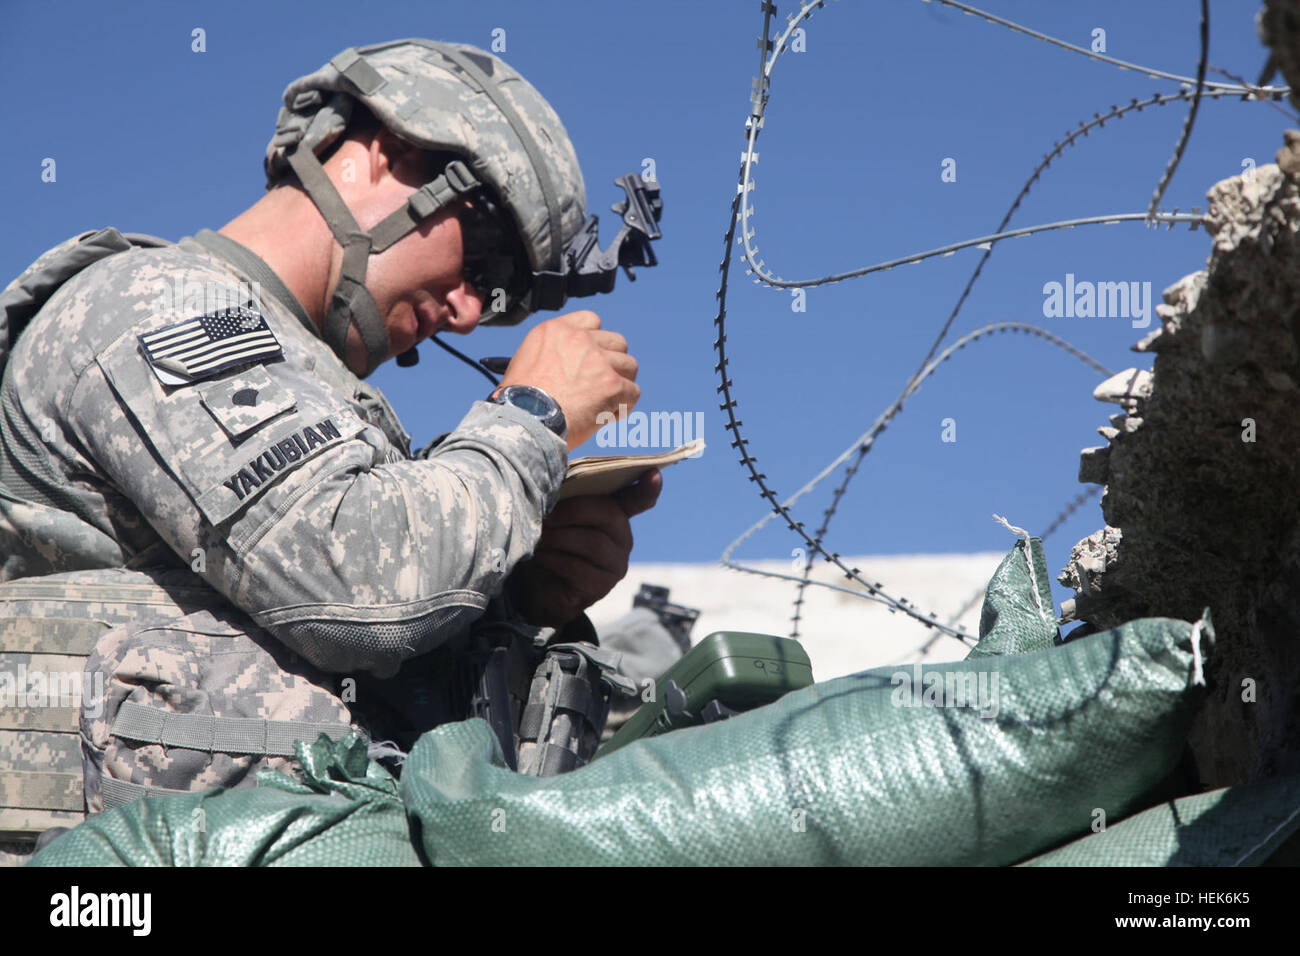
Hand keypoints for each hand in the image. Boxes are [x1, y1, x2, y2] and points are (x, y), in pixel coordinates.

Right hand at [495, 311, 638, 449]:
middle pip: (617, 342)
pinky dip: (623, 406)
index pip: (591, 320)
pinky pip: (633, 392)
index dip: (596, 341)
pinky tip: (606, 416)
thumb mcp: (525, 362)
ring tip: (605, 402)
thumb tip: (567, 365)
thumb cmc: (519, 403)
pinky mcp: (612, 384)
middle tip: (601, 384)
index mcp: (556, 331)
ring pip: (629, 366)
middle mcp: (579, 339)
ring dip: (621, 384)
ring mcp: (598, 361)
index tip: (593, 357)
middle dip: (613, 363)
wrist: (525, 423)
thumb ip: (552, 354)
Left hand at [514, 469, 661, 627]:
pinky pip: (579, 567)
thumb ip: (566, 495)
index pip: (638, 499)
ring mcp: (615, 565)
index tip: (653, 475)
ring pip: (593, 542)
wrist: (538, 587)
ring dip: (559, 536)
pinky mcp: (601, 586)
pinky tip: (541, 555)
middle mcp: (623, 539)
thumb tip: (556, 475)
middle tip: (546, 514)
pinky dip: (554, 558)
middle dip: (573, 510)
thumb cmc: (548, 542)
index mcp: (614, 515)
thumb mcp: (556, 515)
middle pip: (609, 514)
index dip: (647, 488)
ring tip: (539, 535)